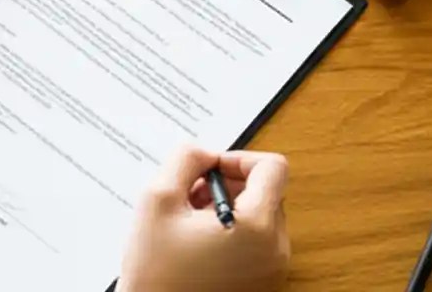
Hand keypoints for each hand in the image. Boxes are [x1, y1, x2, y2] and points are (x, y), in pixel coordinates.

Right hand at [118, 147, 290, 291]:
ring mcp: (272, 271)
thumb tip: (205, 152)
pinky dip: (233, 234)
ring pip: (261, 217)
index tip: (210, 169)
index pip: (273, 166)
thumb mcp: (158, 198)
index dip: (238, 158)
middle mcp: (275, 249)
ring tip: (190, 223)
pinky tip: (198, 245)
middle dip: (228, 185)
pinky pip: (258, 244)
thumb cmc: (157, 274)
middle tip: (191, 196)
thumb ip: (185, 159)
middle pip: (267, 191)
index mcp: (257, 225)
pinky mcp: (264, 285)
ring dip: (229, 208)